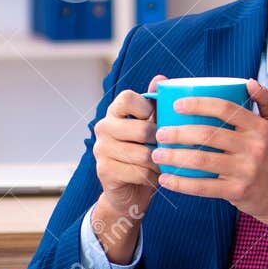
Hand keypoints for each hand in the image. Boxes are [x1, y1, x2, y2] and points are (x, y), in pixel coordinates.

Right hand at [93, 74, 166, 220]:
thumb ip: (155, 105)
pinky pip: (138, 172)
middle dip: (160, 143)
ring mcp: (101, 149)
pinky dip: (152, 177)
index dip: (147, 108)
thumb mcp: (152, 128)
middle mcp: (103, 127)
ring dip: (159, 163)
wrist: (130, 190)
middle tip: (166, 149)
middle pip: (142, 130)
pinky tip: (153, 177)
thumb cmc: (145, 154)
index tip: (154, 120)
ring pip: (142, 155)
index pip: (128, 97)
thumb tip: (161, 78)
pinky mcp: (104, 170)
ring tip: (163, 164)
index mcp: (115, 112)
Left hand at [150, 79, 267, 262]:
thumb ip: (266, 100)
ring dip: (173, 156)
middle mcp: (254, 147)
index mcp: (260, 127)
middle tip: (159, 132)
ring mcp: (245, 171)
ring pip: (201, 161)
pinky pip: (203, 187)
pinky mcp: (237, 191)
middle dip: (177, 132)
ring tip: (156, 153)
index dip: (198, 104)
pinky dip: (180, 183)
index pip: (225, 109)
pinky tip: (165, 179)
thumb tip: (248, 81)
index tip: (176, 105)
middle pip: (207, 135)